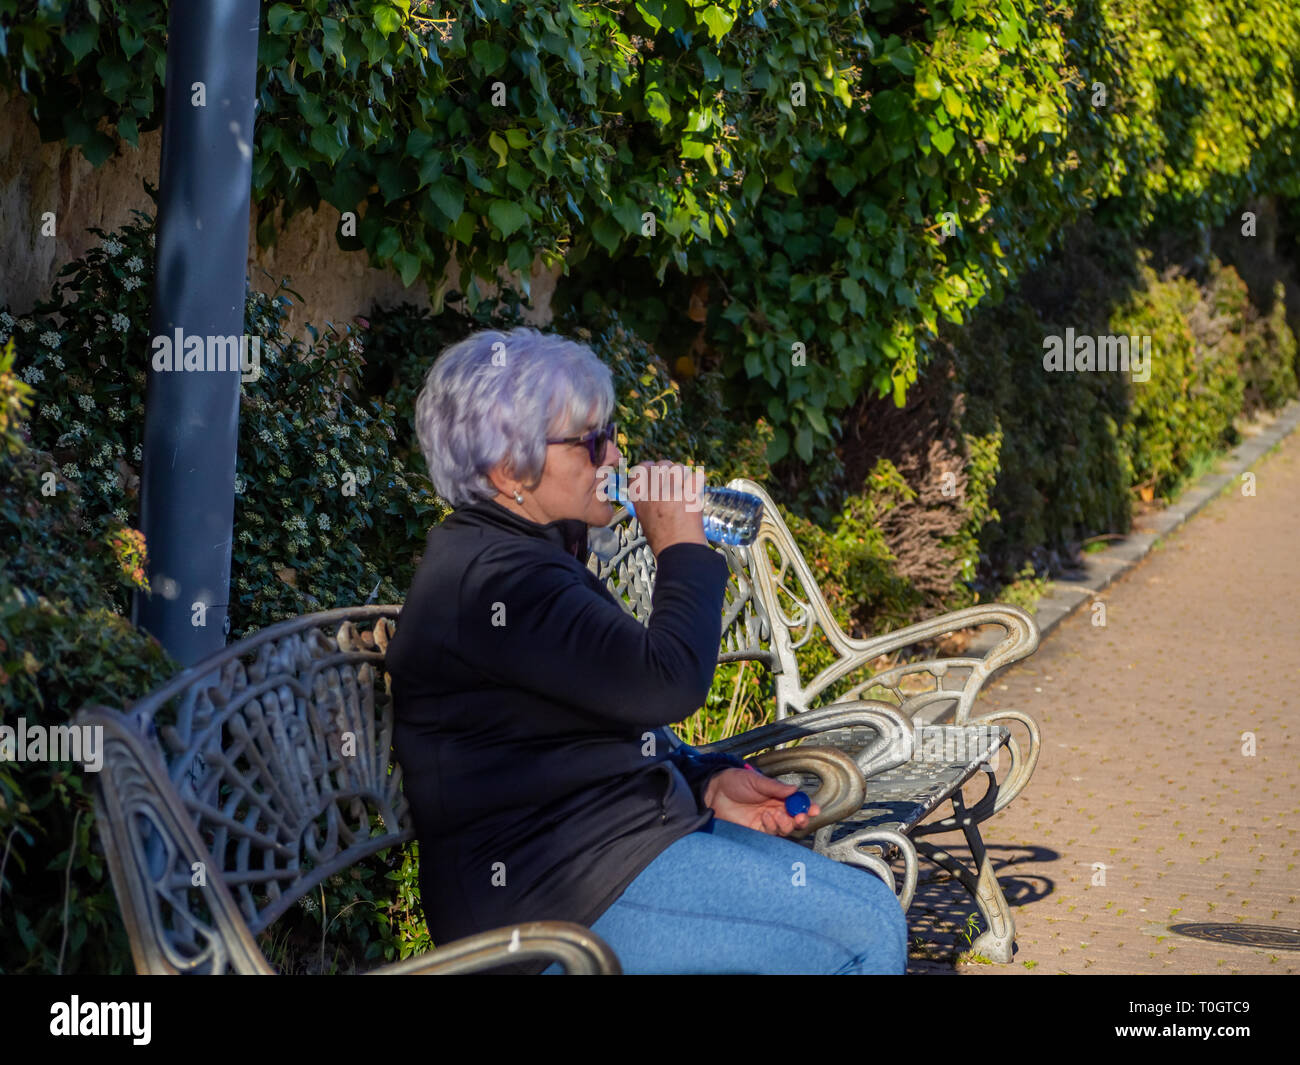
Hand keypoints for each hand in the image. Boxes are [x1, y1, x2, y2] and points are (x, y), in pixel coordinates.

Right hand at [627, 460, 706, 555]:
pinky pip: (695, 476)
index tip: (656, 471)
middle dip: (669, 470)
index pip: (641, 468)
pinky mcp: (689, 494)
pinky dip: (698, 481)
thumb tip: (653, 483)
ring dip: (684, 474)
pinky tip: (696, 490)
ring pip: (679, 468)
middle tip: (675, 481)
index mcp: (640, 497)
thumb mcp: (644, 516)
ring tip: (685, 487)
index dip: (650, 467)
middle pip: (661, 465)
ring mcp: (672, 491)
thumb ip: (647, 497)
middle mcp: (653, 491)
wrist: (678, 549)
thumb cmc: (662, 538)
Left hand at [701, 767, 820, 835]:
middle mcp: (774, 809)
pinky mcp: (754, 830)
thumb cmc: (733, 781)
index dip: (807, 807)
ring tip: (776, 814)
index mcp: (777, 796)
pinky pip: (769, 834)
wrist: (713, 791)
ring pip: (784, 829)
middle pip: (794, 819)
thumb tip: (794, 789)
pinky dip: (772, 827)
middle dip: (801, 819)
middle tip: (800, 816)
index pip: (797, 804)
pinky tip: (766, 818)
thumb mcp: (756, 780)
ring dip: (785, 823)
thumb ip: (775, 787)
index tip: (814, 809)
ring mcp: (765, 821)